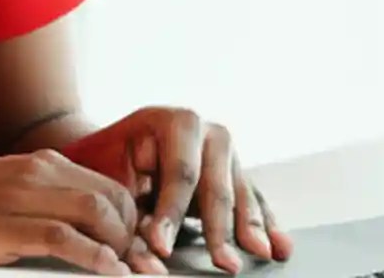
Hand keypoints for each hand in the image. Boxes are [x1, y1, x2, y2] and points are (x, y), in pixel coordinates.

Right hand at [0, 149, 156, 275]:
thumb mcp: (1, 193)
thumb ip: (42, 203)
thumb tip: (83, 232)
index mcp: (38, 163)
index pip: (111, 187)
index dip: (135, 222)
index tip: (141, 252)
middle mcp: (34, 172)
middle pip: (114, 198)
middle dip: (137, 236)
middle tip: (140, 268)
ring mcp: (17, 197)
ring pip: (98, 213)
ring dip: (123, 248)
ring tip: (127, 273)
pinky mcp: (0, 226)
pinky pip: (64, 239)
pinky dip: (96, 259)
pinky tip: (107, 274)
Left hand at [61, 107, 294, 273]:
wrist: (110, 144)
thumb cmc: (105, 159)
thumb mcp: (107, 174)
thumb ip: (127, 206)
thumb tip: (147, 248)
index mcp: (172, 121)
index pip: (179, 173)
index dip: (171, 213)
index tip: (161, 246)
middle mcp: (207, 131)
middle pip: (217, 186)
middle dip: (218, 229)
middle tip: (221, 262)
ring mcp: (226, 151)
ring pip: (241, 194)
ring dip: (249, 228)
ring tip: (257, 255)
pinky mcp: (235, 172)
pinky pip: (253, 200)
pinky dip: (265, 224)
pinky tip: (279, 246)